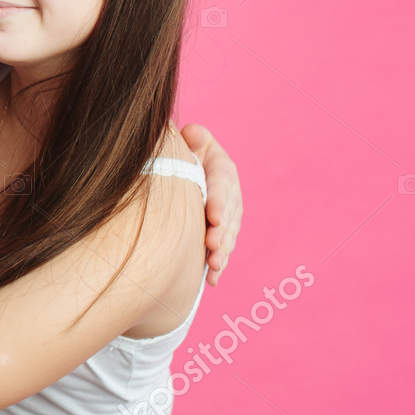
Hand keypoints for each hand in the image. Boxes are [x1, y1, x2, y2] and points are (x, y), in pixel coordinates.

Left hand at [181, 123, 241, 285]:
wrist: (185, 167)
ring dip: (222, 252)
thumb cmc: (184, 150)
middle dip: (222, 232)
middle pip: (229, 215)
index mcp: (222, 169)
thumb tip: (191, 134)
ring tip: (214, 266)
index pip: (223, 185)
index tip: (214, 217)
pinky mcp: (220, 233)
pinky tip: (212, 280)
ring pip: (228, 235)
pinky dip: (217, 265)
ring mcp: (227, 216)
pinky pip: (221, 249)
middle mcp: (230, 194)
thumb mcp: (191, 139)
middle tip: (212, 246)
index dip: (220, 202)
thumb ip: (193, 137)